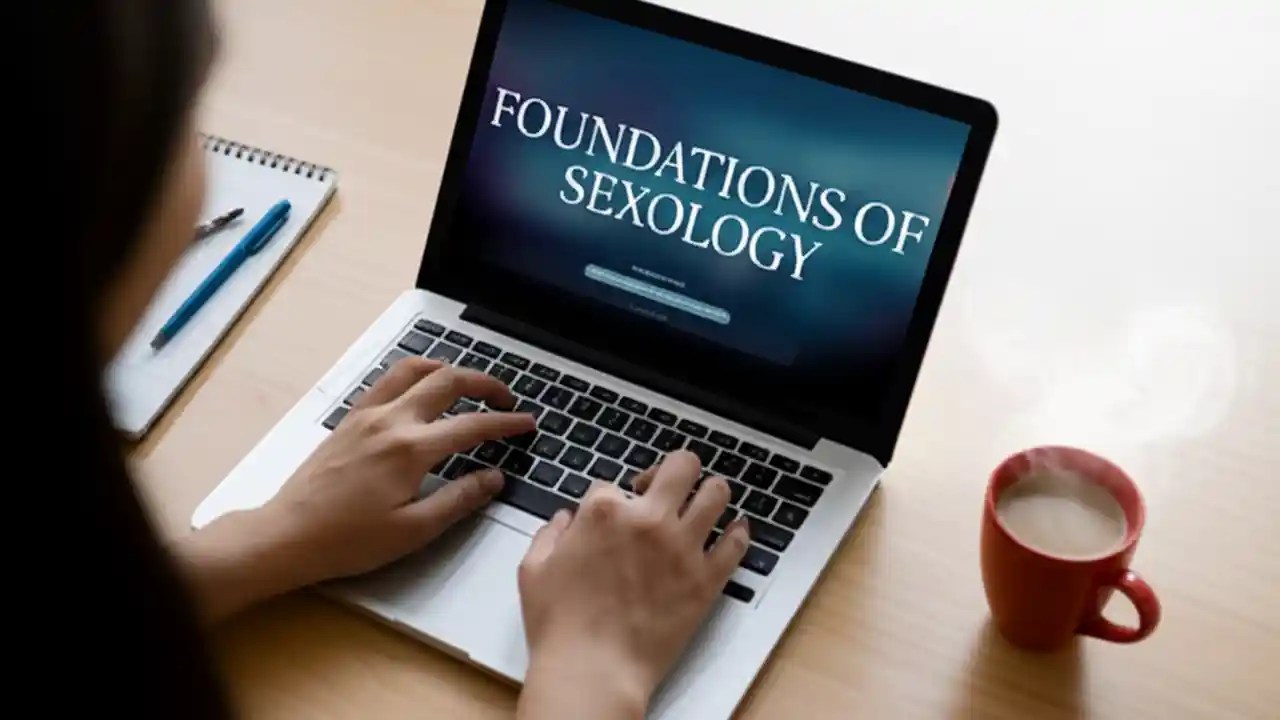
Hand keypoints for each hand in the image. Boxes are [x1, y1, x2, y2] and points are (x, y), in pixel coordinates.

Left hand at [175, 357, 534, 621]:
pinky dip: (413, 374)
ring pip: (415, 370)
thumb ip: (459, 500)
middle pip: (448, 381)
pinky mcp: (350, 418)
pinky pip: (387, 380)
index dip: (506, 423)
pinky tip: (421, 387)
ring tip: (468, 383)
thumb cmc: (349, 540)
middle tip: (507, 398)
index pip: (472, 425)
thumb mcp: (414, 531)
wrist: (289, 535)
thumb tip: (494, 477)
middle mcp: (391, 421)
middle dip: (485, 384)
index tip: (527, 424)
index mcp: (411, 450)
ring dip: (448, 369)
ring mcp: (367, 415)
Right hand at [515, 450, 749, 719]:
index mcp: (605, 513)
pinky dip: (739, 533)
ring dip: (710, 492)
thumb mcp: (533, 571)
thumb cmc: (561, 626)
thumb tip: (564, 520)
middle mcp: (649, 521)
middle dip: (675, 469)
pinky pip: (737, 543)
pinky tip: (734, 531)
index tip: (615, 514)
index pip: (616, 482)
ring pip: (717, 493)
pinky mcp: (706, 579)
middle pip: (681, 466)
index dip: (615, 497)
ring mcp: (682, 548)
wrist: (593, 671)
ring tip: (704, 502)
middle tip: (671, 485)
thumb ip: (549, 535)